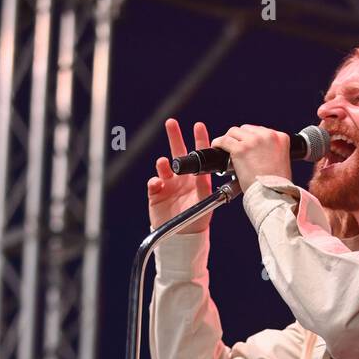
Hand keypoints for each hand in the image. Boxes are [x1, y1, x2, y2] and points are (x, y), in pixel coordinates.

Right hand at [147, 118, 212, 232]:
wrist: (183, 236)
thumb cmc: (198, 219)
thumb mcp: (206, 203)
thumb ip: (204, 188)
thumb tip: (201, 176)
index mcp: (196, 177)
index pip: (198, 156)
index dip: (198, 140)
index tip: (198, 126)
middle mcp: (181, 177)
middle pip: (177, 153)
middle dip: (174, 137)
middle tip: (171, 123)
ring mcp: (168, 184)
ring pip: (163, 166)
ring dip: (163, 163)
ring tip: (164, 163)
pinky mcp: (156, 193)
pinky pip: (153, 183)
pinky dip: (154, 182)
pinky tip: (157, 184)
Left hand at [209, 125, 291, 193]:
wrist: (273, 195)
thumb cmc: (277, 186)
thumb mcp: (282, 162)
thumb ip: (272, 151)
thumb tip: (258, 151)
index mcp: (281, 138)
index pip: (260, 130)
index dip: (251, 139)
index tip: (246, 146)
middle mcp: (268, 136)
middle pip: (247, 129)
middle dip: (240, 139)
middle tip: (235, 150)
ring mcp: (253, 141)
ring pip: (234, 132)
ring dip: (229, 140)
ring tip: (225, 148)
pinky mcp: (240, 149)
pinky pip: (224, 141)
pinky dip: (218, 143)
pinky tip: (217, 148)